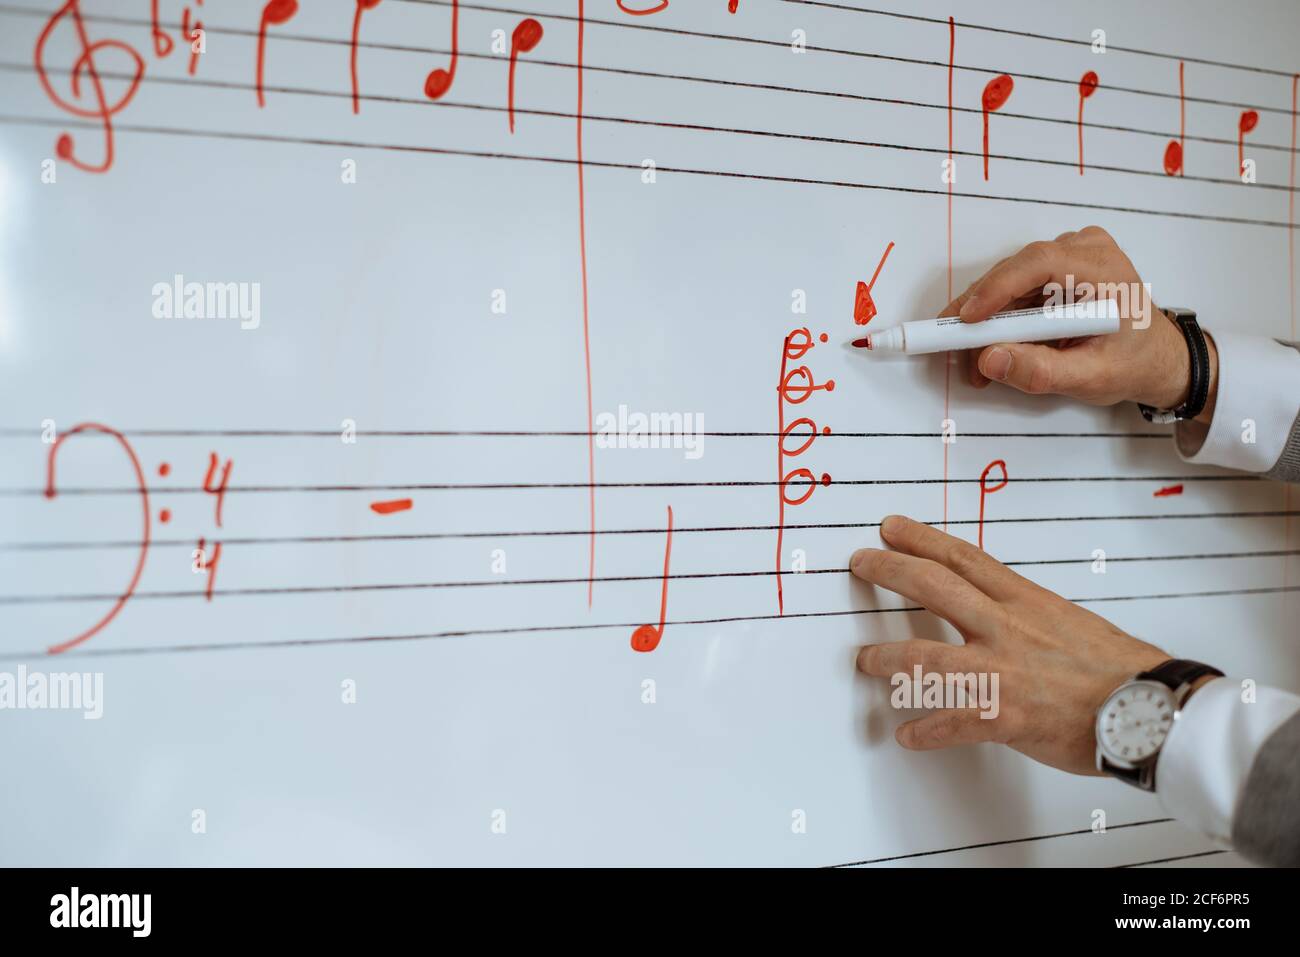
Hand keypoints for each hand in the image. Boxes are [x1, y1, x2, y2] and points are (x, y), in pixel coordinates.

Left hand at [850, 515, 1169, 775]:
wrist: (1153, 709)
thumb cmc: (1122, 670)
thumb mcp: (1070, 621)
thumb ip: (1028, 615)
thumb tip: (1000, 614)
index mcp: (1025, 602)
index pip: (963, 559)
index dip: (921, 539)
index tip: (891, 528)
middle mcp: (1007, 628)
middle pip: (934, 587)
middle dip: (889, 571)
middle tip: (861, 563)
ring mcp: (1002, 671)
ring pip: (924, 656)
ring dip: (887, 659)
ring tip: (865, 661)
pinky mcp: (1004, 717)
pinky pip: (950, 723)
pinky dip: (925, 731)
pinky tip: (907, 735)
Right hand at [944, 226, 1216, 421]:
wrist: (1156, 359)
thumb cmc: (1133, 364)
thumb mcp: (1090, 376)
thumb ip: (1041, 371)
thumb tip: (988, 360)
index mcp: (1104, 269)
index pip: (1040, 263)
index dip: (997, 288)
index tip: (965, 318)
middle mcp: (1085, 250)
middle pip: (1016, 272)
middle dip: (981, 314)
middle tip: (952, 349)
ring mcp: (1070, 255)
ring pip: (1010, 282)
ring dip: (986, 322)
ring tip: (973, 362)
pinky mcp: (1057, 269)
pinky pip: (1016, 289)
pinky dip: (999, 320)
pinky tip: (990, 349)